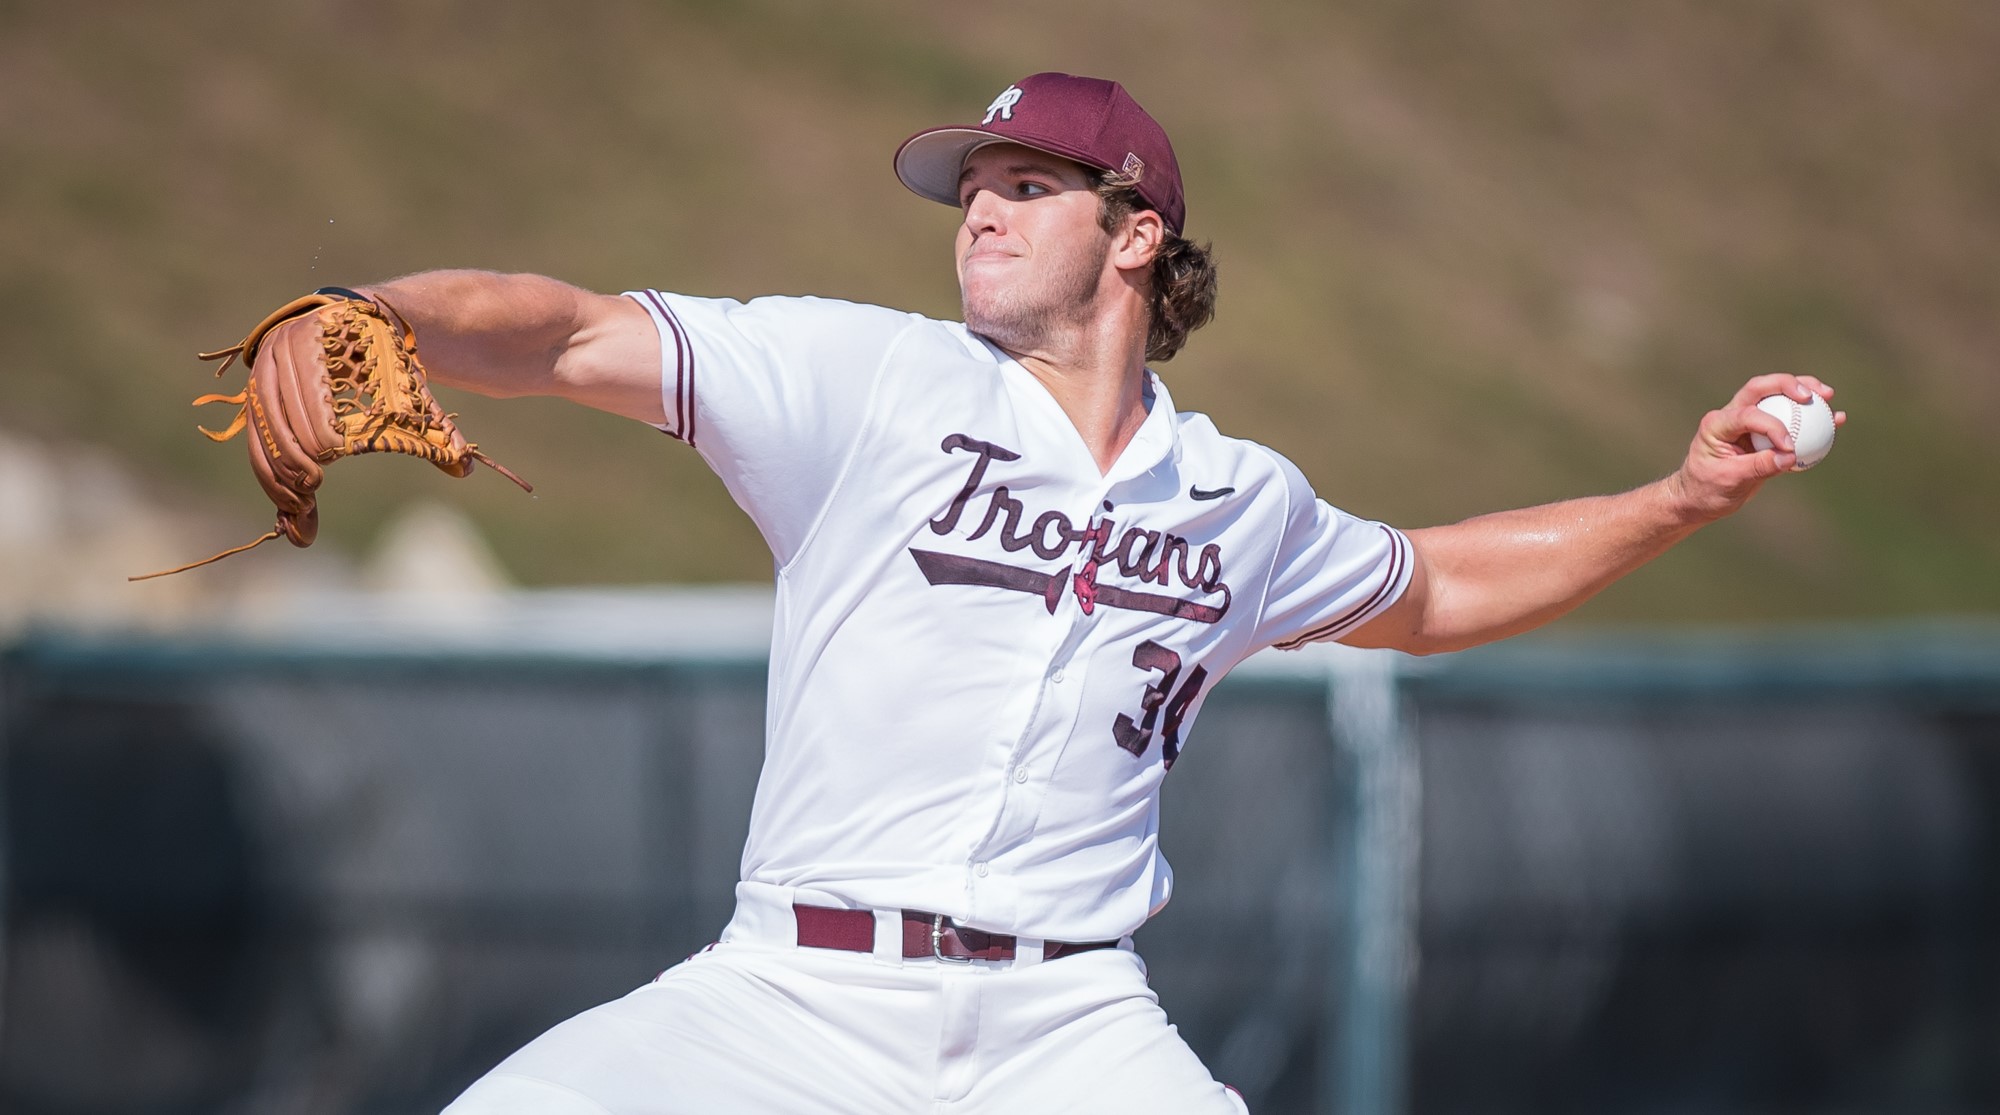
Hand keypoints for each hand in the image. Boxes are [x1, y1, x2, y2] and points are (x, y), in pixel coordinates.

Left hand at [1669, 374, 1846, 521]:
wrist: (1698, 498)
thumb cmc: (1706, 489)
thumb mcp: (1730, 480)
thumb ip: (1759, 466)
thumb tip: (1791, 456)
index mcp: (1717, 424)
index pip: (1748, 414)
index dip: (1773, 426)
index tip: (1790, 447)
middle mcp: (1731, 416)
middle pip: (1760, 388)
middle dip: (1788, 384)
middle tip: (1813, 393)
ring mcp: (1747, 422)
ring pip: (1776, 396)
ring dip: (1803, 391)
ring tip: (1827, 395)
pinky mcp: (1763, 433)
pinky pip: (1789, 419)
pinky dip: (1811, 417)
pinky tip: (1836, 418)